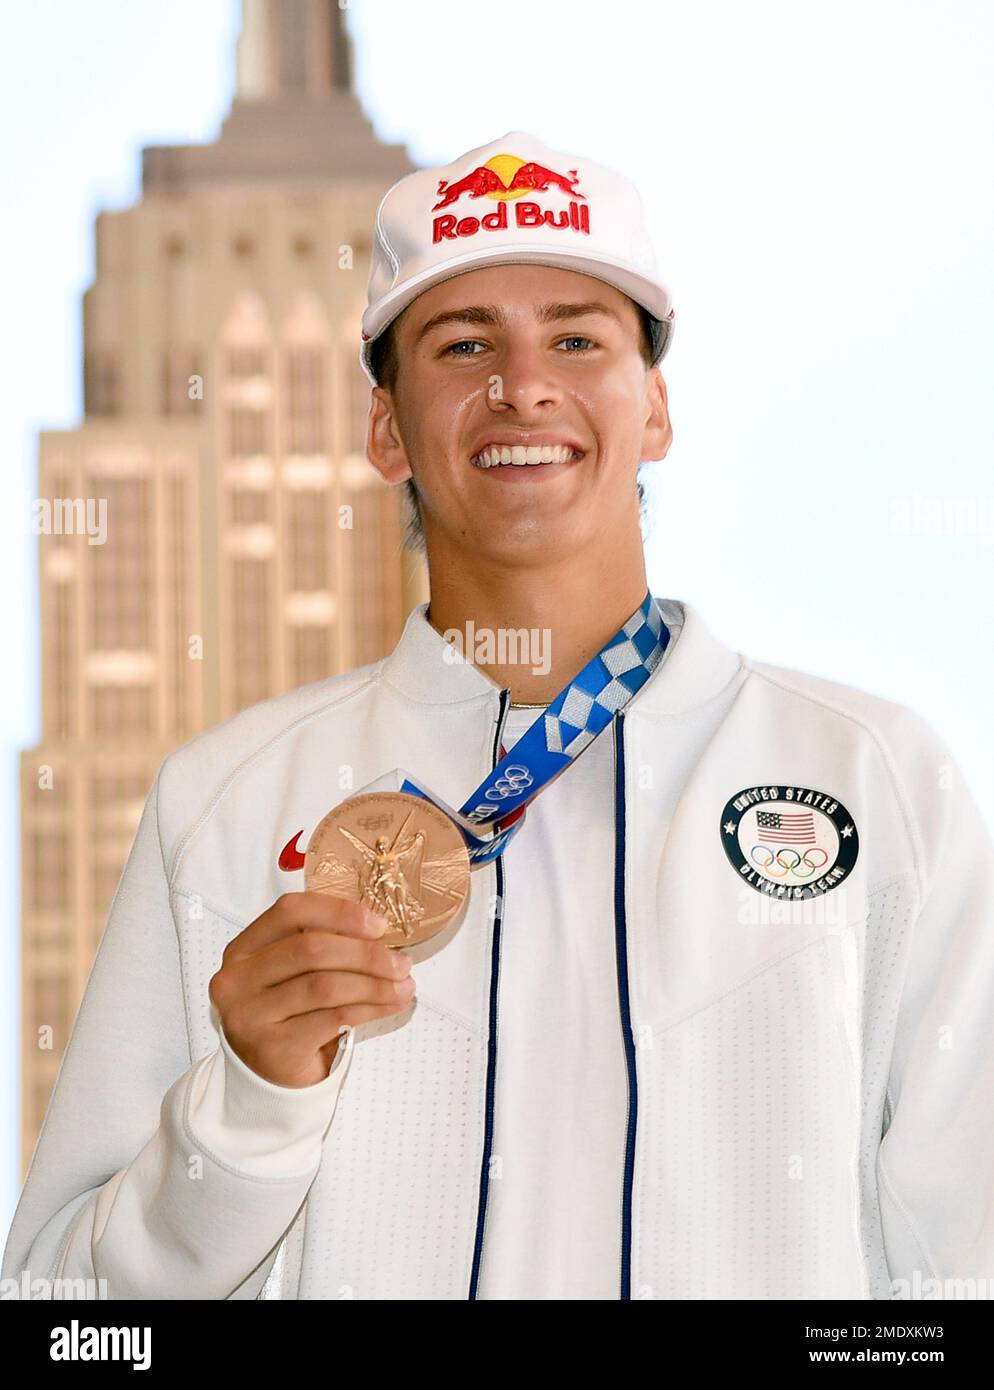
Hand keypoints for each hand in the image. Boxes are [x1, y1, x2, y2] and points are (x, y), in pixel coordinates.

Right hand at [208, 892, 414, 1086]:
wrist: (268, 1079)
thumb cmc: (288, 1015)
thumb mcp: (292, 974)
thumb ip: (322, 947)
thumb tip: (378, 934)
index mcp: (243, 949)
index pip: (291, 912)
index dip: (339, 913)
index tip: (378, 926)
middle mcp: (237, 979)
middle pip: (311, 949)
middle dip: (366, 954)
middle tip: (401, 962)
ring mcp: (251, 1015)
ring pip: (325, 985)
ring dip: (374, 983)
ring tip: (403, 985)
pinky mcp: (274, 1047)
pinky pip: (334, 1018)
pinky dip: (371, 1008)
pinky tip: (391, 1005)